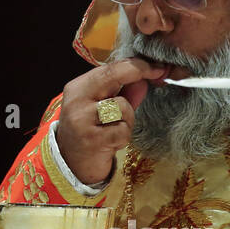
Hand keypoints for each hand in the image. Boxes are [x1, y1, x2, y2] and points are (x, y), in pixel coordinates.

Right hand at [54, 58, 166, 185]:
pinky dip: (123, 137)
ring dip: (127, 119)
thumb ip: (124, 93)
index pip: (109, 69)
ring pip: (123, 107)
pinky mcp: (91, 140)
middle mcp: (76, 100)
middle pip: (113, 76)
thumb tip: (144, 80)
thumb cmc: (91, 131)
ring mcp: (81, 120)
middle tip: (157, 73)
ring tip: (114, 129)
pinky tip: (112, 143)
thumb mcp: (105, 108)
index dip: (136, 65)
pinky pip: (123, 131)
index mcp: (77, 88)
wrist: (71, 163)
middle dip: (139, 72)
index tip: (158, 66)